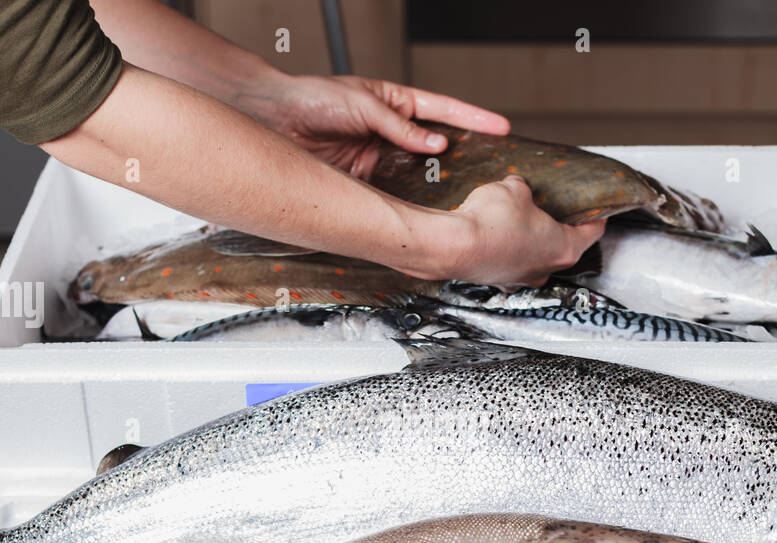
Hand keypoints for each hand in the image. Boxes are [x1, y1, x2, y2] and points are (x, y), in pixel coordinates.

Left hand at [237, 74, 509, 176]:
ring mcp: (380, 157)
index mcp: (396, 103)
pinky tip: (424, 210)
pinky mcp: (364, 179)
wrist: (275, 118)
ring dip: (437, 183)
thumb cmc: (313, 99)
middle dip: (463, 156)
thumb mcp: (363, 105)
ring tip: (464, 194)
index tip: (501, 127)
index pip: (443, 110)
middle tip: (492, 167)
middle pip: (436, 145)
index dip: (473, 119)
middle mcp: (391, 132)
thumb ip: (399, 127)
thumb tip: (435, 142)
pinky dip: (408, 201)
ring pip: (418, 172)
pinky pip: (393, 191)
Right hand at [408, 176, 606, 286]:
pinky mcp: (498, 280)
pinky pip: (510, 260)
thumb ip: (525, 189)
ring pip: (535, 255)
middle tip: (553, 206)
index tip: (596, 206)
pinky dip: (507, 247)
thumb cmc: (492, 221)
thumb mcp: (515, 189)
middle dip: (558, 225)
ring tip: (519, 217)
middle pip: (563, 245)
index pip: (593, 231)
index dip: (596, 214)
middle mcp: (546, 270)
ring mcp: (521, 279)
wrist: (453, 246)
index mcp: (565, 248)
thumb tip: (519, 189)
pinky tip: (496, 231)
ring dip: (531, 238)